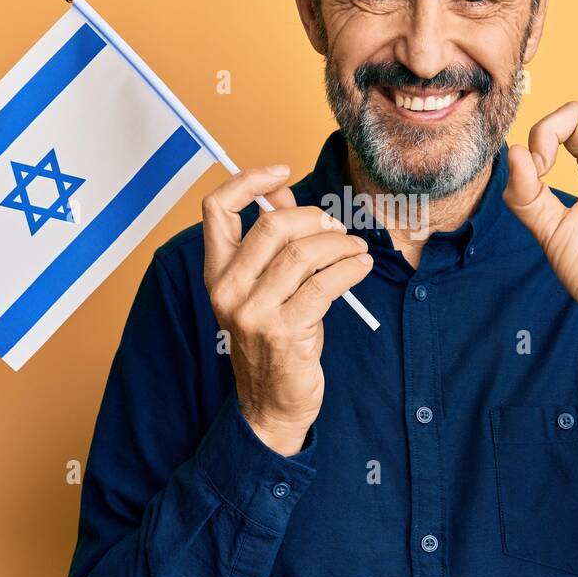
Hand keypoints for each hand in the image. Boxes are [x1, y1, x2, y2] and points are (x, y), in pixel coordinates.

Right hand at [202, 165, 372, 454]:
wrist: (272, 404)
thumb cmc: (275, 338)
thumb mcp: (265, 287)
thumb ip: (271, 241)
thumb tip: (282, 190)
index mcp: (217, 273)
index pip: (217, 209)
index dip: (249, 181)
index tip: (282, 172)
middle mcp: (228, 290)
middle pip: (272, 226)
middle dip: (314, 217)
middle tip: (336, 228)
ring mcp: (254, 313)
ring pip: (304, 253)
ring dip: (340, 244)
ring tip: (355, 250)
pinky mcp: (285, 332)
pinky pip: (326, 284)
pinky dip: (350, 268)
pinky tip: (361, 267)